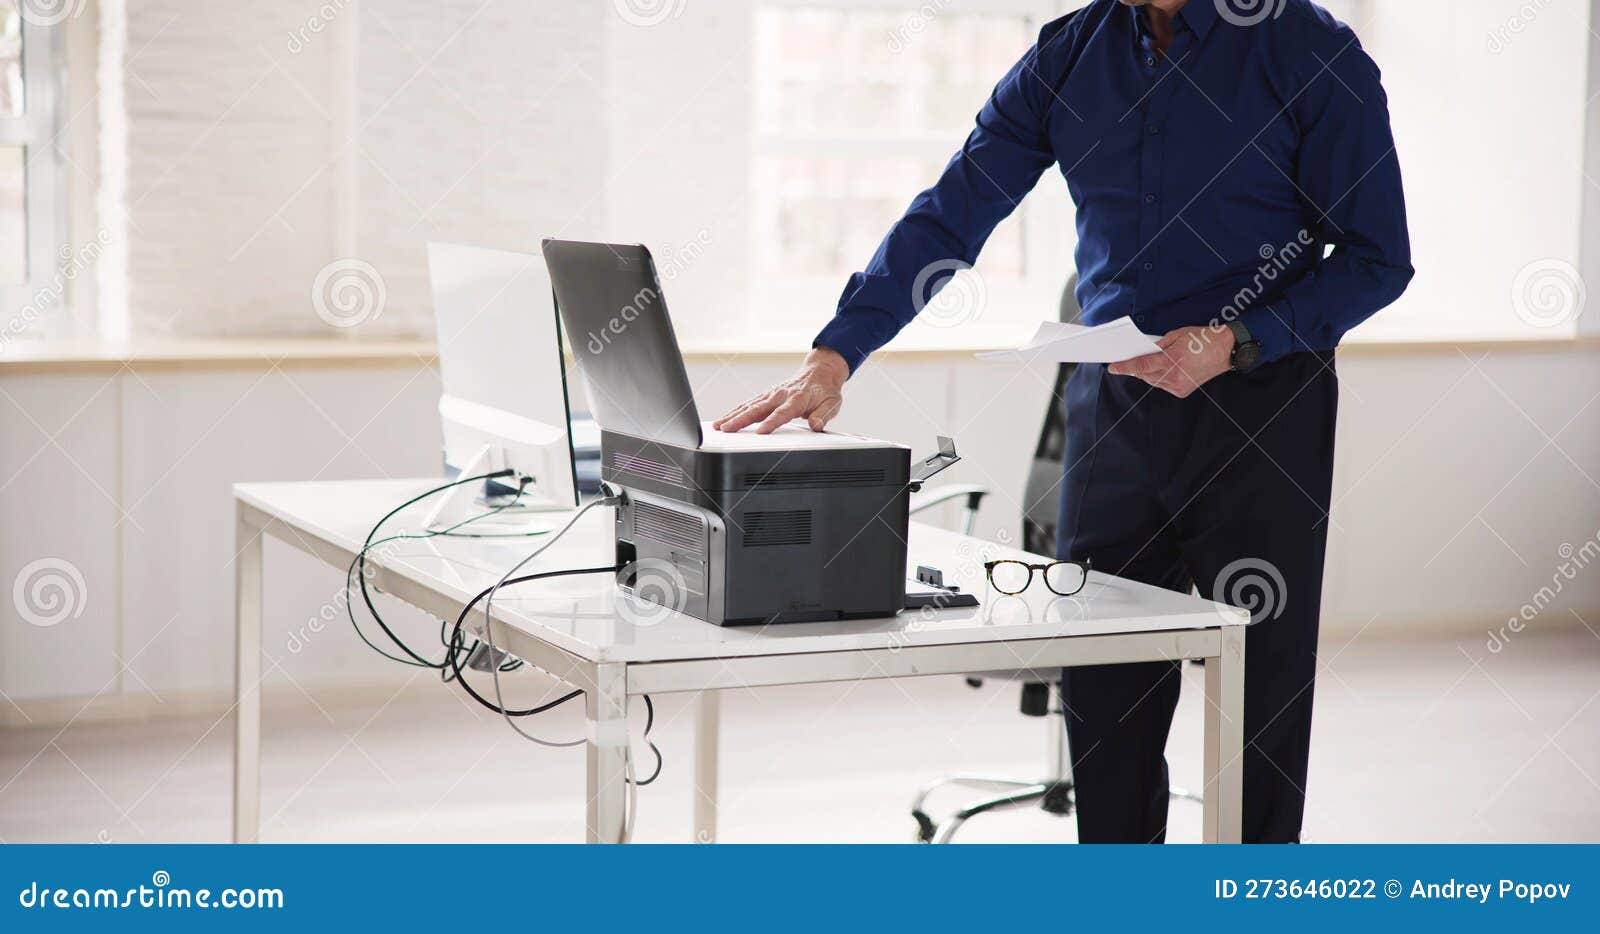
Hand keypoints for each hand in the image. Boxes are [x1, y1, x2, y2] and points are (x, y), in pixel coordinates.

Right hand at [712, 346, 849, 432]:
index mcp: (797, 399)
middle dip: (740, 419)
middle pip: (758, 409)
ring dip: (732, 415)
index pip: (782, 413)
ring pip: (749, 405)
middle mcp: (781, 395)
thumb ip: (823, 415)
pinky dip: (735, 411)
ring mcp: (771, 394)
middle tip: (726, 429)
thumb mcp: (832, 403)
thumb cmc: (825, 390)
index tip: (760, 432)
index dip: (771, 422)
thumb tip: (816, 424)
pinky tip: (725, 419)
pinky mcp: (766, 395)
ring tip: (718, 425)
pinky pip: (748, 404)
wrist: (820, 371)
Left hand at [1107, 325, 1233, 397]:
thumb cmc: (1203, 339)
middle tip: (1132, 359)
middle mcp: (1175, 376)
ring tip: (1154, 362)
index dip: (1124, 367)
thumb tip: (1143, 352)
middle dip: (1137, 368)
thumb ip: (1158, 346)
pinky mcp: (1183, 391)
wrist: (1226, 350)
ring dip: (1149, 373)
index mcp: (1173, 359)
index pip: (1141, 365)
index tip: (1112, 367)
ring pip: (1153, 381)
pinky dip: (1159, 377)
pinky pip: (1163, 385)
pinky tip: (1164, 369)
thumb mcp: (1177, 335)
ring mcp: (1179, 386)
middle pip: (1145, 375)